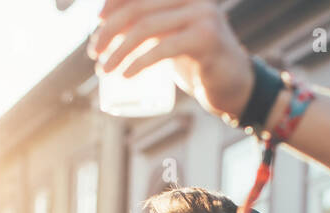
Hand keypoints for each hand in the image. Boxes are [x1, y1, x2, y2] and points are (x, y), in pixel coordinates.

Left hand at [90, 0, 254, 119]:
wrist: (235, 87)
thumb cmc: (198, 64)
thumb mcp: (171, 38)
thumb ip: (150, 27)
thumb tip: (105, 26)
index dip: (113, 1)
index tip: (96, 23)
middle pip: (138, 7)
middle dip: (109, 30)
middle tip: (95, 54)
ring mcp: (203, 16)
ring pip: (147, 27)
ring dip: (119, 50)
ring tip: (105, 70)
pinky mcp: (206, 40)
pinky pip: (164, 48)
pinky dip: (140, 62)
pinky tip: (126, 75)